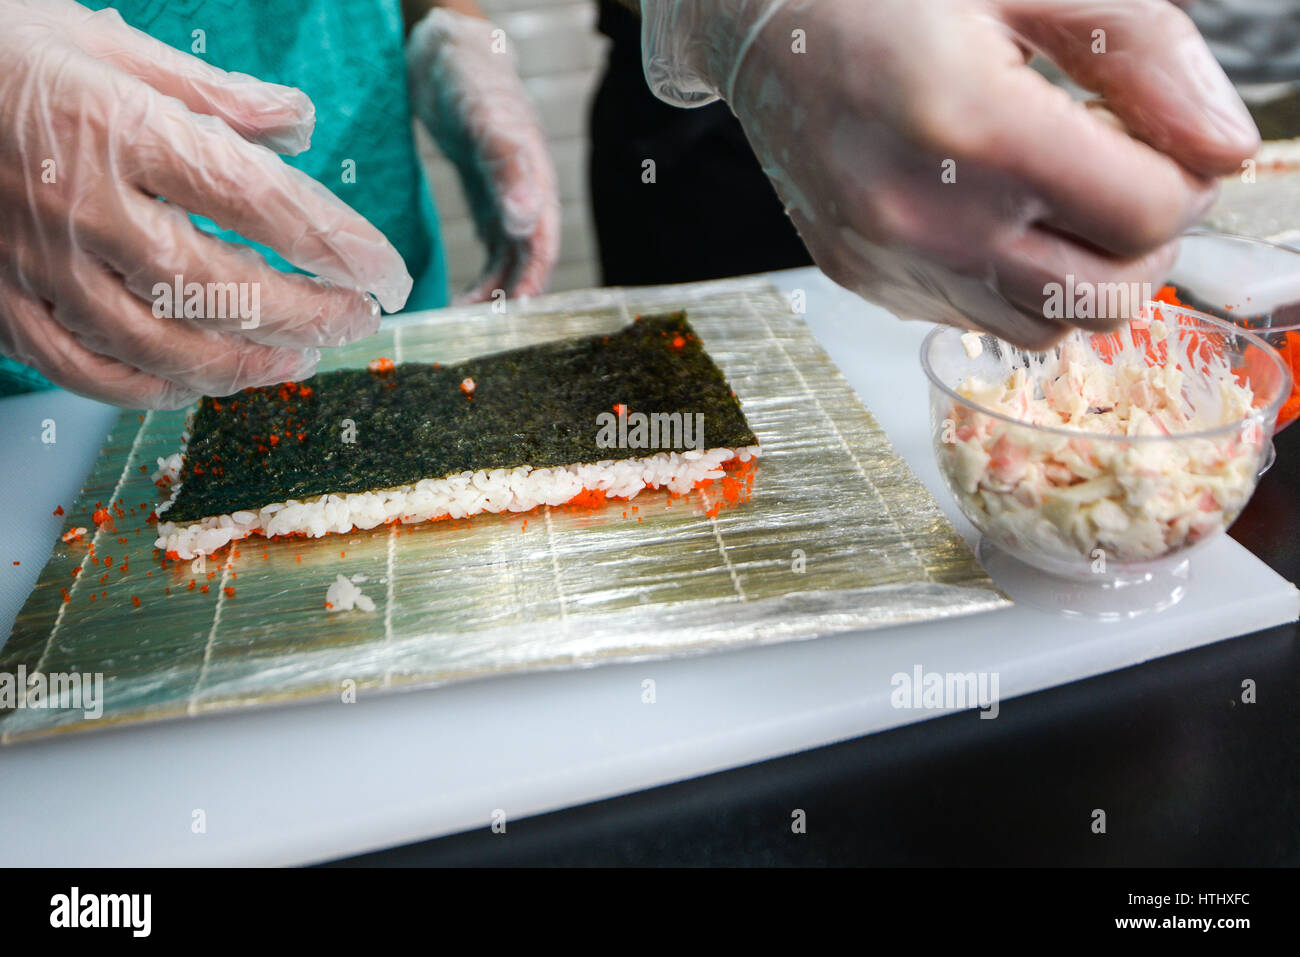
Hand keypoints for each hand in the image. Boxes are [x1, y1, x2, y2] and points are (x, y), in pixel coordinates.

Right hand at [0, 0, 412, 408]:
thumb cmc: (0, 51)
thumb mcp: (107, 43)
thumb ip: (213, 94)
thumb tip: (302, 124)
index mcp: (122, 130)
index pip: (261, 202)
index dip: (338, 245)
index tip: (388, 272)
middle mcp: (85, 209)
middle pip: (224, 290)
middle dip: (309, 316)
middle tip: (356, 322)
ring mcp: (40, 266)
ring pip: (164, 346)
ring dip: (248, 364)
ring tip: (300, 360)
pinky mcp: (5, 306)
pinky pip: (89, 373)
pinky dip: (156, 389)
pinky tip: (200, 383)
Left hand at [408, 7, 560, 302]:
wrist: (452, 54)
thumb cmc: (471, 78)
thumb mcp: (486, 116)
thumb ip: (507, 164)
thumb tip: (526, 219)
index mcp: (536, 181)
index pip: (542, 246)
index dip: (530, 284)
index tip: (508, 318)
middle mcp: (530, 198)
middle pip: (528, 264)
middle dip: (507, 303)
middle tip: (473, 336)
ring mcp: (512, 204)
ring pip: (511, 265)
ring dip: (491, 298)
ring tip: (459, 325)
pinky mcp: (493, 206)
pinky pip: (494, 255)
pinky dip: (480, 281)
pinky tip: (457, 303)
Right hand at [641, 0, 1259, 346]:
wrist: (754, 19)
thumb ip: (1142, 53)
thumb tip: (1225, 146)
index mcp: (973, 125)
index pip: (1147, 214)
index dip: (1185, 179)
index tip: (1165, 144)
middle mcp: (926, 216)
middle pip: (1107, 297)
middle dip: (1144, 241)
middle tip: (1124, 178)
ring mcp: (890, 260)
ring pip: (1046, 330)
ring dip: (1081, 274)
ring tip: (1057, 200)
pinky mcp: (865, 279)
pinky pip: (974, 320)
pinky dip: (1009, 284)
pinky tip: (988, 215)